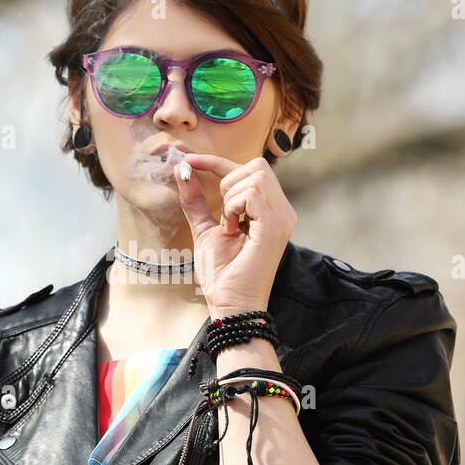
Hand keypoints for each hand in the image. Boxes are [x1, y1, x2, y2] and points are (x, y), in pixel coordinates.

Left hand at [173, 151, 295, 317]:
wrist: (231, 304)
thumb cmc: (222, 274)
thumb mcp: (205, 229)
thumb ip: (196, 200)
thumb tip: (182, 170)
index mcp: (270, 209)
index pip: (249, 169)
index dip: (216, 161)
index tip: (188, 160)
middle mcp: (282, 210)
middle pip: (257, 165)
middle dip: (228, 181)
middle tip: (223, 216)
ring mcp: (282, 217)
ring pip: (255, 175)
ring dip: (231, 197)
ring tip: (229, 226)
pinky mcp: (275, 226)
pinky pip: (251, 193)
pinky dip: (233, 207)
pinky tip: (232, 230)